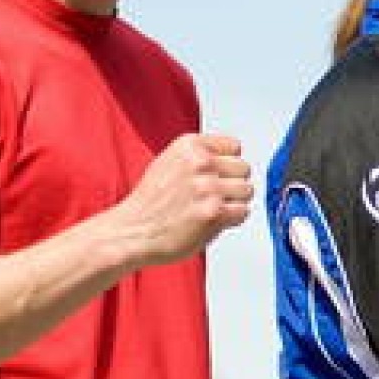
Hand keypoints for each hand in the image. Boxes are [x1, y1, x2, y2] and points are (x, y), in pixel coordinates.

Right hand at [106, 133, 253, 270]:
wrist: (131, 231)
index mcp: (189, 146)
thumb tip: (231, 158)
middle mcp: (199, 163)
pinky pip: (243, 211)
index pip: (235, 147)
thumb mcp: (169, 162)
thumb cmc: (150, 203)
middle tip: (214, 196)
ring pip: (247, 190)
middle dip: (233, 183)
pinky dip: (233, 219)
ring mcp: (207, 187)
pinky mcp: (213, 212)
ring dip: (234, 202)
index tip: (217, 175)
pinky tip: (213, 220)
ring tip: (212, 208)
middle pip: (244, 169)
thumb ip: (199, 157)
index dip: (228, 164)